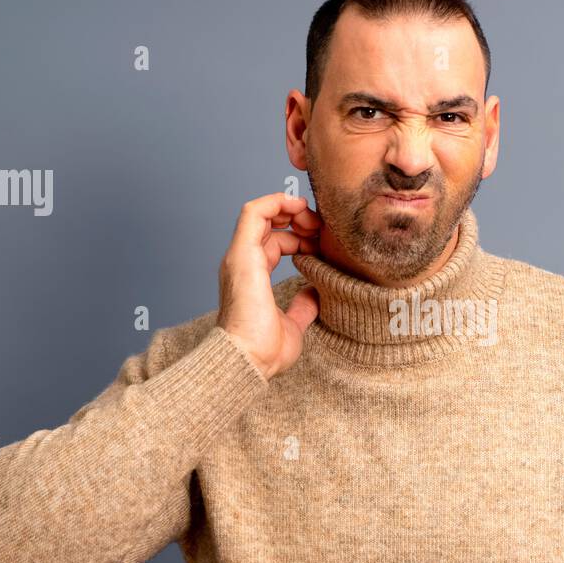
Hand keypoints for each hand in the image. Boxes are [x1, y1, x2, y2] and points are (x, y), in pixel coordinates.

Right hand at [216, 193, 321, 379]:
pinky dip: (275, 201)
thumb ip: (302, 307)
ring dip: (289, 208)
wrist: (248, 361)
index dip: (300, 237)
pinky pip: (253, 213)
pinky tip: (297, 205)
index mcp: (253, 277)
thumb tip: (315, 294)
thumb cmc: (264, 351)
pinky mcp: (243, 255)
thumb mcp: (293, 325)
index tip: (322, 244)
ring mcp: (241, 257)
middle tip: (322, 228)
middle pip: (268, 224)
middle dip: (298, 218)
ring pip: (260, 213)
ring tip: (313, 218)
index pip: (274, 243)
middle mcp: (243, 263)